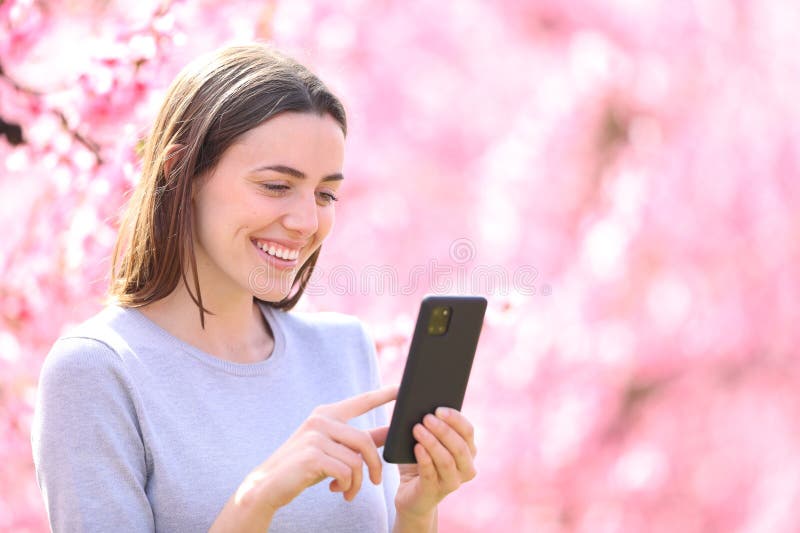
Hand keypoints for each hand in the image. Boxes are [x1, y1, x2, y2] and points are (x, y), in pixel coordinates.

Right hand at [238, 384, 398, 512]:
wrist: (269, 484)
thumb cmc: (305, 466)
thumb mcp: (335, 450)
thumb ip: (361, 440)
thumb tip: (390, 432)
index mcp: (328, 414)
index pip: (362, 401)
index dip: (383, 394)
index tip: (402, 388)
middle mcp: (321, 420)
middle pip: (365, 441)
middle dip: (375, 466)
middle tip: (376, 482)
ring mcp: (315, 436)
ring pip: (356, 461)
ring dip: (357, 482)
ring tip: (349, 491)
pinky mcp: (312, 455)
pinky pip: (345, 472)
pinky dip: (346, 486)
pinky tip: (336, 490)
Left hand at [394, 407, 477, 517]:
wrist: (410, 493)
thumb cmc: (420, 460)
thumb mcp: (427, 440)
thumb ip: (429, 425)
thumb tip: (417, 401)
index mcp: (468, 451)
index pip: (468, 432)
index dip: (455, 419)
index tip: (439, 409)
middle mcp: (465, 468)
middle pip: (460, 446)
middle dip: (443, 430)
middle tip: (426, 417)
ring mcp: (452, 483)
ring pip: (447, 460)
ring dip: (432, 442)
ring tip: (417, 429)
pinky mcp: (434, 493)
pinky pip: (431, 474)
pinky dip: (424, 458)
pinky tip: (417, 447)